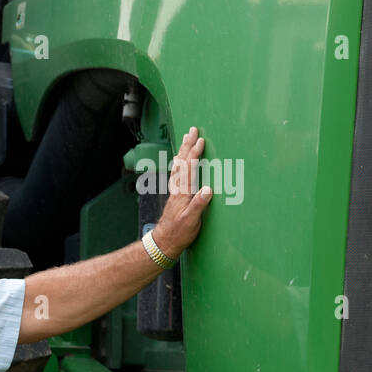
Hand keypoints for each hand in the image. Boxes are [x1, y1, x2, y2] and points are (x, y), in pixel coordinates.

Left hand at [152, 126, 213, 257]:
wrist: (164, 242)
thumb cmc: (179, 233)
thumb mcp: (191, 221)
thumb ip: (199, 205)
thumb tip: (208, 189)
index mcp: (183, 192)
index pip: (190, 168)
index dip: (195, 154)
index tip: (201, 140)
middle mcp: (178, 189)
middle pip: (182, 162)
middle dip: (187, 145)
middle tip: (192, 130)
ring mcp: (175, 191)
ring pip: (179, 166)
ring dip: (183, 151)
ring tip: (186, 139)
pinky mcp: (175, 196)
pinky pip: (177, 174)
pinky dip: (180, 163)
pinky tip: (180, 161)